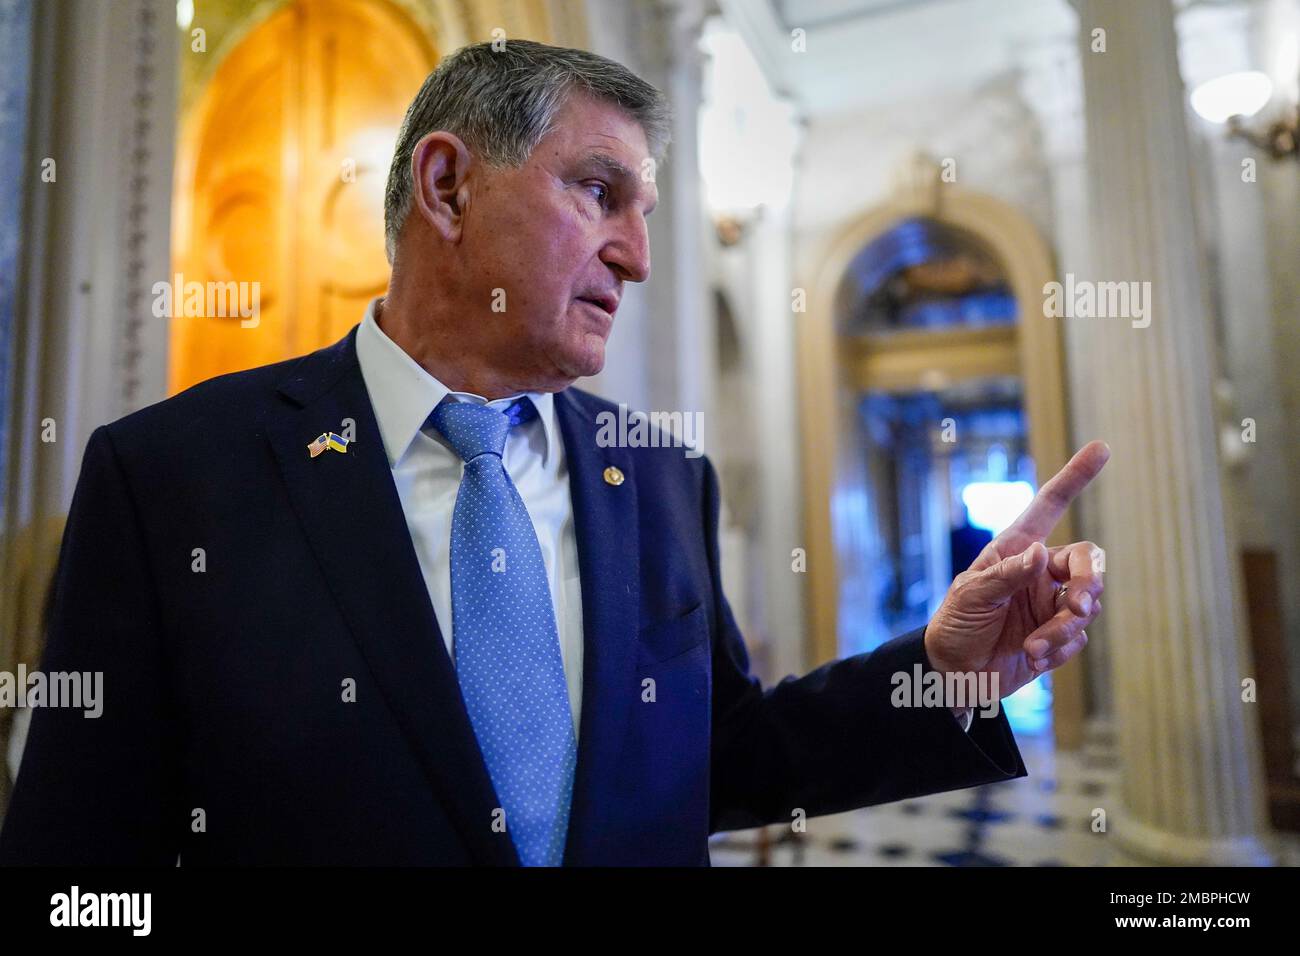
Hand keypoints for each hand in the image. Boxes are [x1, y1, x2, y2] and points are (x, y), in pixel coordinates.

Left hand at [924, 440, 1110, 699]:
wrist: (954, 674)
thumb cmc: (955, 623)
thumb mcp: (971, 596)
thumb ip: (1007, 575)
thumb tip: (1040, 553)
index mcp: (1016, 549)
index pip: (1050, 506)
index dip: (1075, 477)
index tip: (1101, 448)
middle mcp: (1040, 571)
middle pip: (1087, 563)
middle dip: (1087, 584)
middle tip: (1076, 607)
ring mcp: (1051, 603)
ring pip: (1086, 606)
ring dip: (1064, 628)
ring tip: (1034, 647)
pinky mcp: (1057, 635)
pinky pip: (1078, 639)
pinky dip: (1059, 649)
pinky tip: (1032, 658)